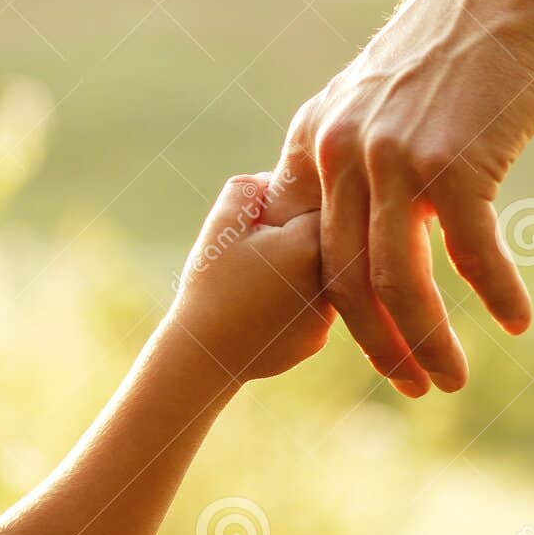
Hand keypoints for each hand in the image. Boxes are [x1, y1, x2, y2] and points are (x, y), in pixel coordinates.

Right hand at [166, 173, 333, 386]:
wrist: (202, 354)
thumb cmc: (210, 284)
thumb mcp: (222, 224)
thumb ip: (249, 188)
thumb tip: (275, 180)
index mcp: (310, 244)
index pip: (324, 203)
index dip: (295, 205)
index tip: (269, 217)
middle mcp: (330, 280)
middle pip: (329, 242)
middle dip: (299, 237)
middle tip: (259, 249)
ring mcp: (326, 314)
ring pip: (323, 275)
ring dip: (301, 270)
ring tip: (258, 279)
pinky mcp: (316, 339)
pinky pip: (314, 307)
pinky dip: (294, 302)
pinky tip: (262, 307)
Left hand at [263, 0, 533, 395]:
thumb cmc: (457, 46)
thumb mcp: (381, 98)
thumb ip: (363, 156)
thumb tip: (370, 220)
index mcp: (316, 141)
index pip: (313, 250)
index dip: (339, 312)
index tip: (371, 348)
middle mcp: (341, 153)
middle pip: (346, 282)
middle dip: (379, 347)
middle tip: (412, 386)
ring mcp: (392, 160)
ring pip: (398, 284)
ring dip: (427, 343)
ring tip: (452, 379)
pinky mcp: (451, 164)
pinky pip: (470, 256)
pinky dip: (496, 295)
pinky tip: (515, 321)